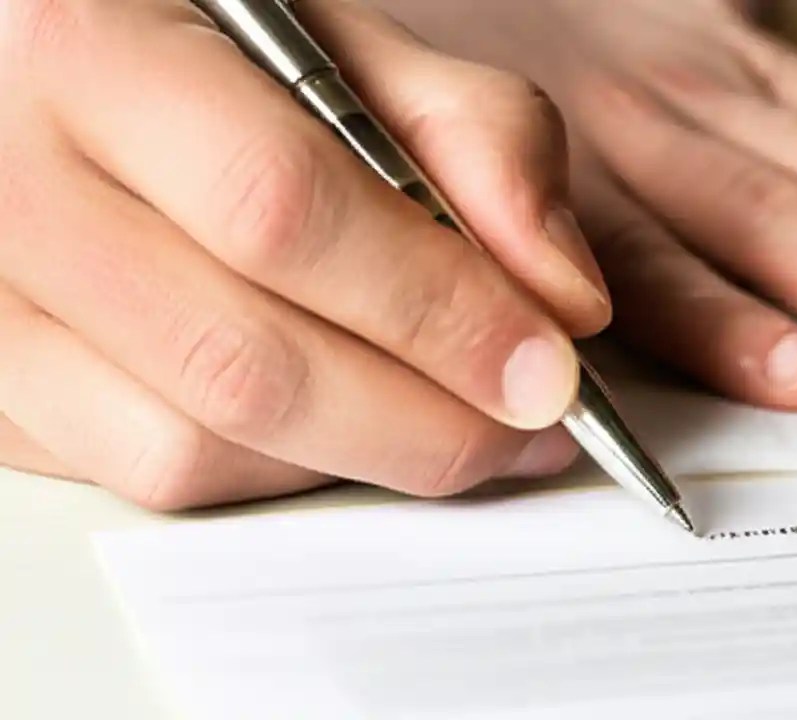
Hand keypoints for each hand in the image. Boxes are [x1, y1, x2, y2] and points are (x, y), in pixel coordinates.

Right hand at [0, 0, 610, 508]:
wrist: (70, 76)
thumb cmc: (214, 50)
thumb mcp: (348, 45)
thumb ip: (475, 142)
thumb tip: (566, 302)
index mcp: (89, 49)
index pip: (280, 212)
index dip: (436, 310)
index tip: (549, 370)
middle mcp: (9, 185)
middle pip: (244, 365)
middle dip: (424, 422)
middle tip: (527, 425)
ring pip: (193, 452)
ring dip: (358, 458)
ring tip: (446, 420)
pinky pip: (147, 479)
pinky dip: (276, 472)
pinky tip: (338, 421)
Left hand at [378, 0, 796, 407]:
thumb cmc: (439, 73)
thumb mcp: (415, 166)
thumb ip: (489, 263)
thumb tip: (542, 380)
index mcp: (557, 175)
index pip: (658, 268)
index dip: (740, 327)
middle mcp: (646, 126)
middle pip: (777, 218)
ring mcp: (710, 80)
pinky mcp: (749, 45)